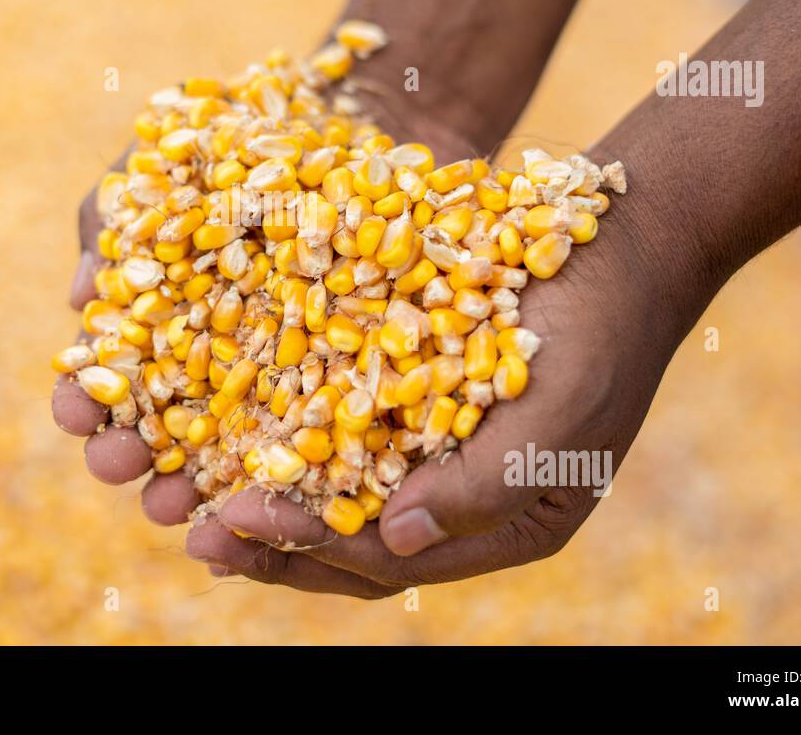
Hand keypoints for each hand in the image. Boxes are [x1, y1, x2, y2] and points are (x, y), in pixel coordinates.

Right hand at [50, 58, 505, 533]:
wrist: (367, 114)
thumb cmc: (256, 133)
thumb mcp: (175, 155)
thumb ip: (118, 217)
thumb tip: (79, 299)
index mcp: (168, 314)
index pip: (114, 369)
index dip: (87, 396)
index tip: (73, 411)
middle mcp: (220, 357)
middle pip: (164, 424)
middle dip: (132, 453)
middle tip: (120, 468)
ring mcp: (285, 374)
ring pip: (232, 449)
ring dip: (197, 487)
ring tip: (180, 509)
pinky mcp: (351, 382)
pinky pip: (321, 439)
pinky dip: (291, 478)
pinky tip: (274, 502)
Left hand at [184, 173, 697, 595]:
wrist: (618, 243)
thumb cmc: (605, 330)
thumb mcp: (561, 411)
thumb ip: (488, 481)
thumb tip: (399, 539)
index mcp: (499, 524)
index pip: (390, 557)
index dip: (310, 544)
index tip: (235, 520)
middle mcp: (452, 495)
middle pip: (346, 540)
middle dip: (270, 544)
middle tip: (194, 535)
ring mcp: (425, 443)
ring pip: (329, 486)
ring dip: (261, 494)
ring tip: (182, 495)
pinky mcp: (403, 387)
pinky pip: (332, 417)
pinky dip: (279, 423)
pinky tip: (220, 413)